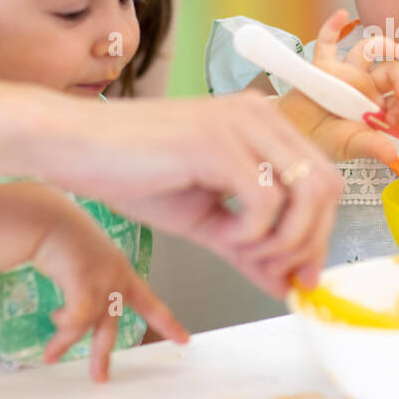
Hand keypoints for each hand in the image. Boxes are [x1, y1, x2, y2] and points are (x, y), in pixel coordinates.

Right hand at [31, 193, 188, 381]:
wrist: (52, 218)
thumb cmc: (66, 237)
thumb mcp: (89, 259)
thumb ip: (90, 283)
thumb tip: (79, 308)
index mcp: (123, 275)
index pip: (152, 304)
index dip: (169, 323)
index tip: (184, 340)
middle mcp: (117, 281)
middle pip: (112, 327)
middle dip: (101, 356)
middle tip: (100, 378)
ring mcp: (103, 283)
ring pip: (87, 327)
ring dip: (64, 342)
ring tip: (50, 356)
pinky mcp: (85, 283)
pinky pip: (77, 319)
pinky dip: (64, 325)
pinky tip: (55, 319)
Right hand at [51, 91, 342, 297]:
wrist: (72, 146)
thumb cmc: (131, 172)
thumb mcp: (204, 219)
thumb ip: (249, 248)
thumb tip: (286, 285)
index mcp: (263, 123)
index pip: (324, 179)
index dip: (321, 233)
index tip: (300, 275)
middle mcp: (261, 114)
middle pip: (327, 186)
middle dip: (309, 242)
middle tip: (276, 274)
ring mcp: (241, 123)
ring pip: (307, 192)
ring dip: (283, 240)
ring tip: (243, 252)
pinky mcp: (217, 142)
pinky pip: (265, 202)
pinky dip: (250, 234)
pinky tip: (220, 235)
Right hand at [277, 9, 398, 164]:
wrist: (292, 134)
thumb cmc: (324, 141)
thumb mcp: (349, 147)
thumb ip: (370, 147)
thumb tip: (393, 155)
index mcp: (379, 107)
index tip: (397, 118)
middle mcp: (367, 86)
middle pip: (390, 71)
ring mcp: (346, 73)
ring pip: (366, 51)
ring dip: (380, 45)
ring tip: (391, 49)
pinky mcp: (323, 66)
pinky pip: (327, 42)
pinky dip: (333, 27)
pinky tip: (341, 15)